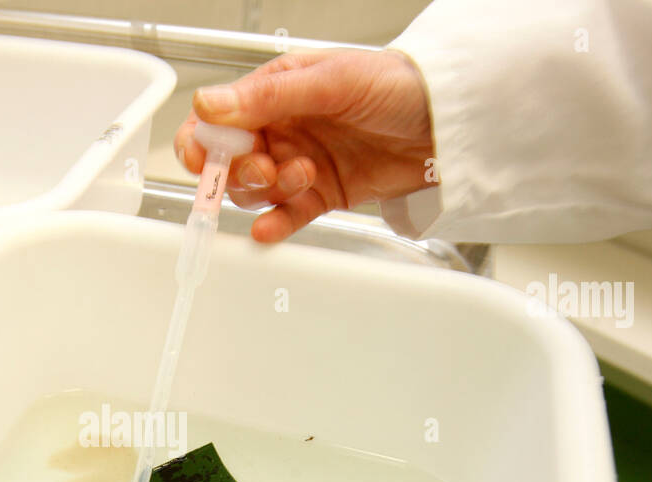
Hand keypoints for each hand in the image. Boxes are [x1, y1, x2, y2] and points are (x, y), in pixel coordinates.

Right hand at [174, 48, 434, 241]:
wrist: (446, 120)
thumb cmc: (395, 84)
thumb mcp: (330, 81)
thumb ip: (268, 96)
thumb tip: (209, 105)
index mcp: (273, 93)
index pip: (215, 122)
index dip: (205, 145)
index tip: (212, 160)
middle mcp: (280, 129)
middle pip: (229, 163)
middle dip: (239, 171)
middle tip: (268, 168)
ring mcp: (298, 163)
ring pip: (257, 191)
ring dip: (271, 191)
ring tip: (304, 176)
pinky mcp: (321, 195)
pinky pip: (287, 216)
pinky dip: (275, 225)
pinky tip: (269, 229)